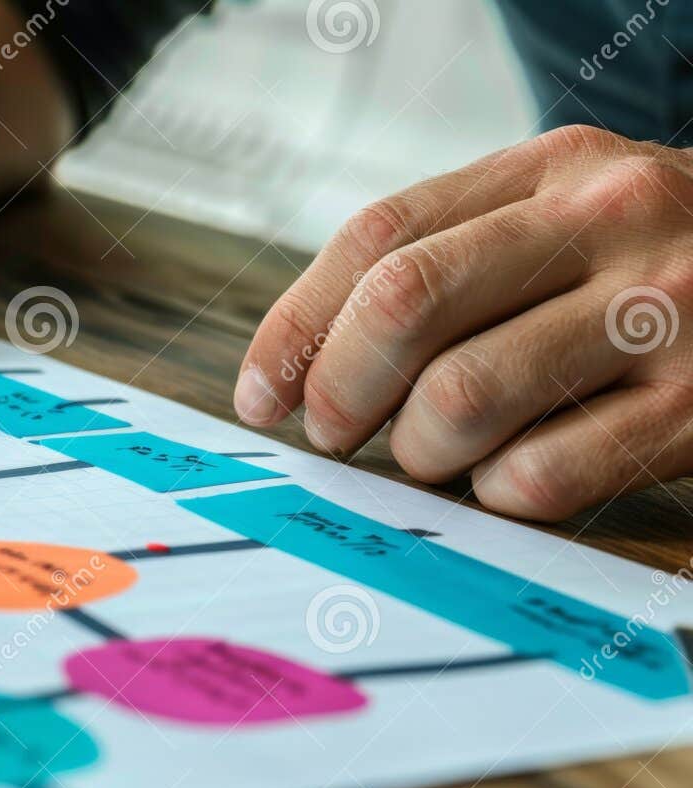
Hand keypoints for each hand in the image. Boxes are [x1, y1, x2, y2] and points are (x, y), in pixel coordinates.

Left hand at [235, 125, 692, 520]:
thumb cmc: (655, 266)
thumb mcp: (564, 219)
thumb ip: (449, 262)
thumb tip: (298, 370)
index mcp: (551, 169)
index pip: (378, 238)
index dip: (295, 326)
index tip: (260, 394)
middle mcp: (607, 221)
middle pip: (404, 305)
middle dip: (339, 390)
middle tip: (333, 434)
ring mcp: (663, 311)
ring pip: (460, 399)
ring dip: (419, 453)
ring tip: (438, 456)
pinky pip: (541, 475)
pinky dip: (499, 494)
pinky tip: (513, 478)